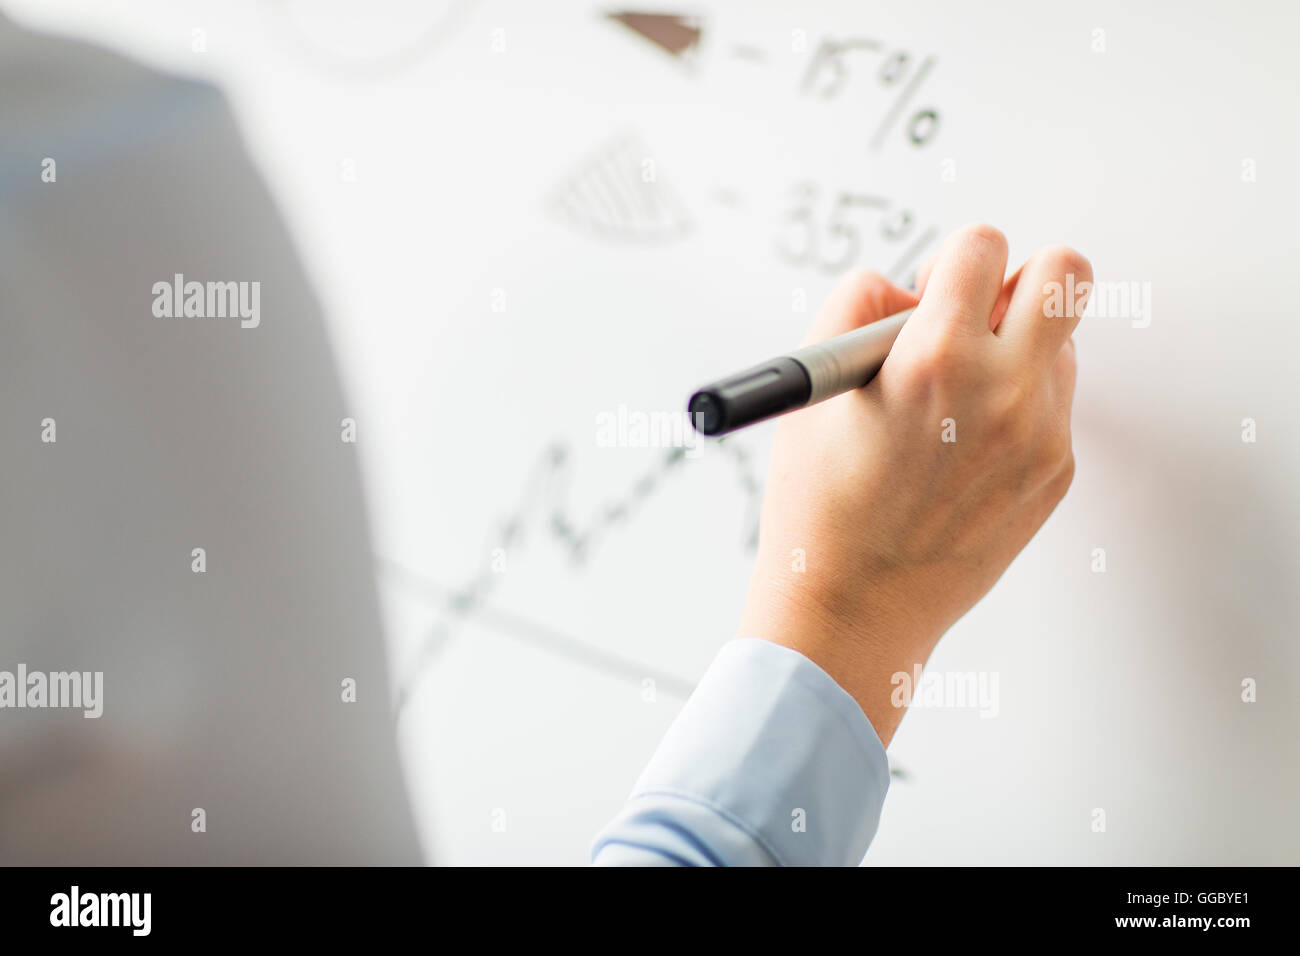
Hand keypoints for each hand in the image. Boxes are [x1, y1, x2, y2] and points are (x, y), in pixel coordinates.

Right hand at [738, 224, 1090, 745]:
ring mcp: (1040, 435)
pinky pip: (1054, 406)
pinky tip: (963, 451)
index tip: (933, 292)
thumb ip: (860, 307)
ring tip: (956, 402)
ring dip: (1018, 350)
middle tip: (977, 321)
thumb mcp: (814, 386)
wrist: (853, 609)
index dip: (952, 261)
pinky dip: (1018, 408)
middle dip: (1020, 282)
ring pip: (1062, 343)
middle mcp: (1003, 390)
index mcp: (935, 357)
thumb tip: (912, 287)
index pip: (983, 245)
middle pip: (1065, 274)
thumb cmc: (820, 504)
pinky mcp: (1055, 473)